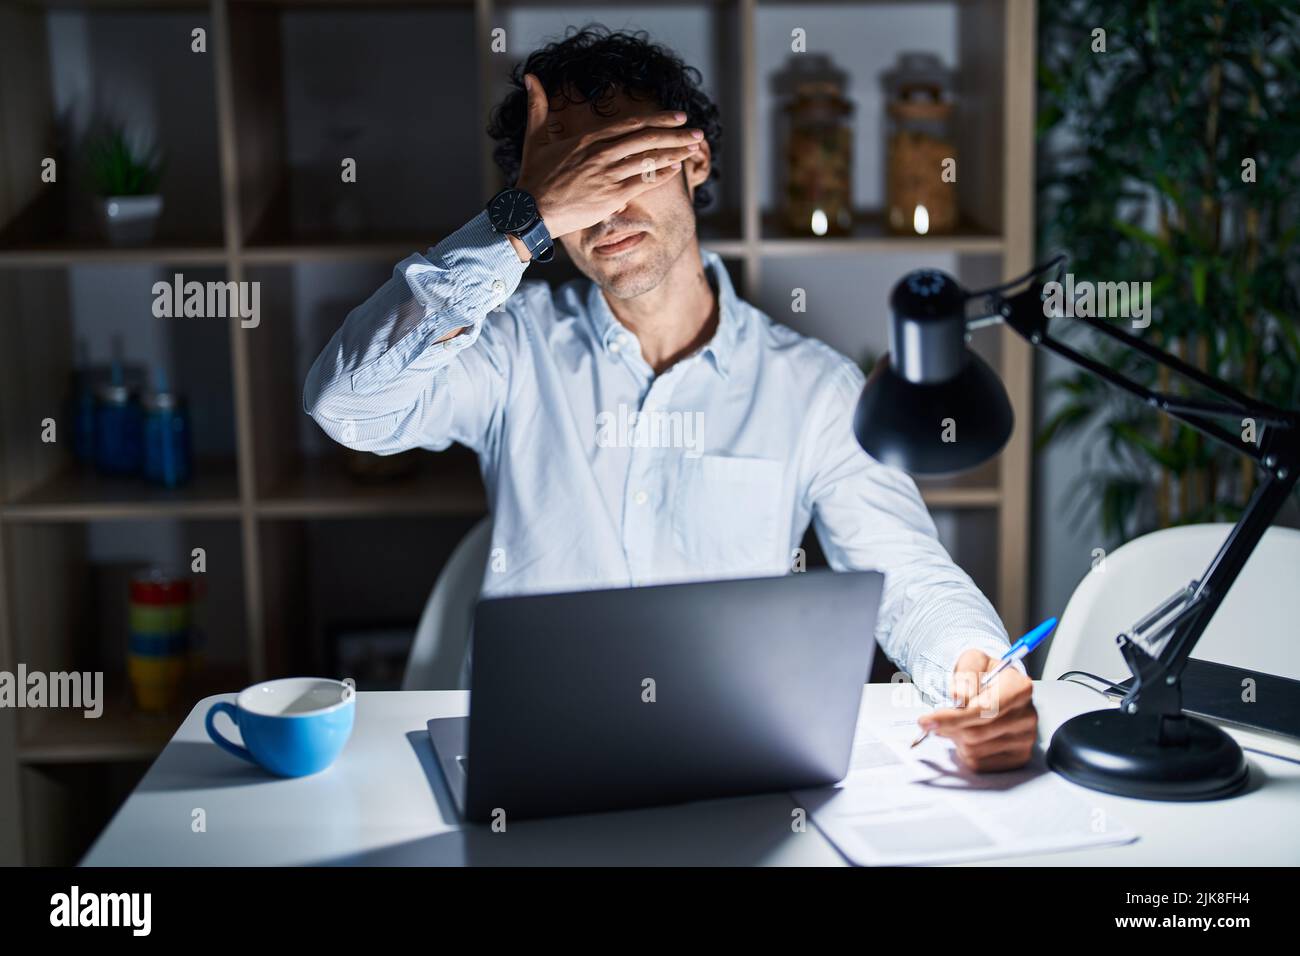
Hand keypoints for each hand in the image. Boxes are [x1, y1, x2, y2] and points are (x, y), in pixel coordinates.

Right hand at [513, 73, 701, 239]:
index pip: (631, 124)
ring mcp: (607, 176)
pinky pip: (642, 183)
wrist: (530, 212)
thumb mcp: (534, 139)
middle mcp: (600, 154)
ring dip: (674, 153)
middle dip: (676, 134)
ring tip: (693, 148)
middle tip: (696, 132)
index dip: (659, 119)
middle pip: (646, 139)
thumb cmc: (533, 179)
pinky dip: (660, 174)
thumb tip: (531, 77)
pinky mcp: (610, 197)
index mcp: (588, 139)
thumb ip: (538, 107)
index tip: (678, 117)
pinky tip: (676, 168)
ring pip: (648, 160)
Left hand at [917, 648, 1037, 771]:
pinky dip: (964, 751)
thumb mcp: (972, 660)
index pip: (986, 709)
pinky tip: (966, 735)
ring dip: (955, 738)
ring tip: (956, 723)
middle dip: (949, 727)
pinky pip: (980, 763)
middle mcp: (1027, 715)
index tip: (926, 720)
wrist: (997, 687)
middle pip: (976, 732)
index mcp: (1020, 688)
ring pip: (975, 749)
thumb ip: (965, 674)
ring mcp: (1025, 739)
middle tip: (934, 720)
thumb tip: (960, 697)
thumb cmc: (984, 674)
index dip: (954, 717)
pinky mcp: (1018, 757)